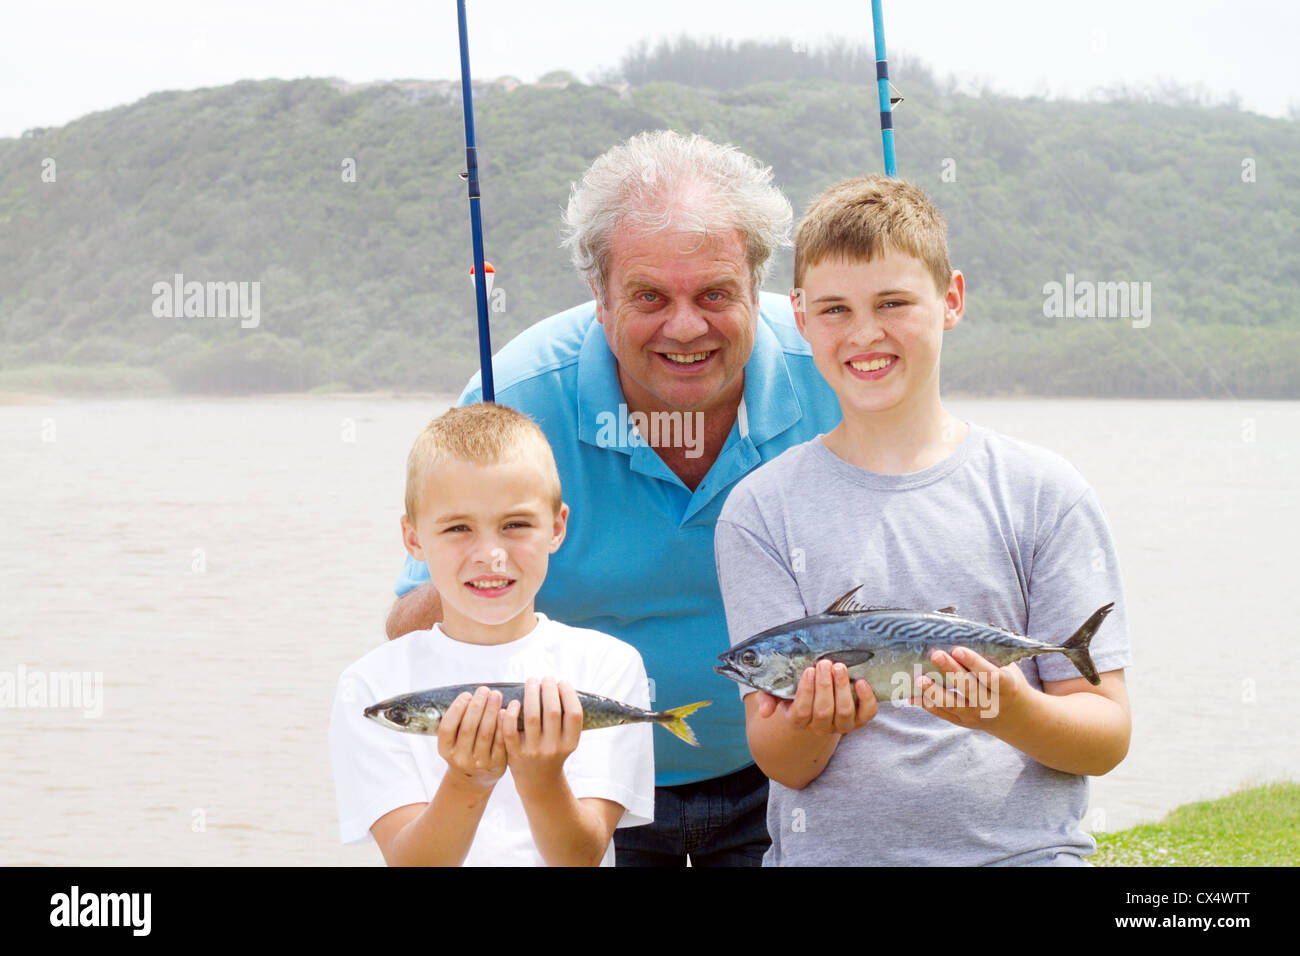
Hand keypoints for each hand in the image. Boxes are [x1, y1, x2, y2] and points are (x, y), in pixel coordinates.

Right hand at [436, 686, 506, 792]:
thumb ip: (458, 721)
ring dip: (491, 711)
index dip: (456, 709)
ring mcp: (479, 763)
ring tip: (496, 695)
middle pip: (468, 727)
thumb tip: (472, 694)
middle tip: (484, 690)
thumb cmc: (464, 749)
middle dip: (477, 705)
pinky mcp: (497, 764)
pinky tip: (505, 711)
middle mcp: (460, 758)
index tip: (466, 694)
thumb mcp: (453, 741)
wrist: (474, 779)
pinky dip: (502, 724)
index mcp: (446, 750)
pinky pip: (500, 741)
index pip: (447, 727)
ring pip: (486, 732)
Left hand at [501, 677, 582, 792]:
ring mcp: (533, 751)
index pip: (574, 714)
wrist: (538, 781)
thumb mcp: (566, 740)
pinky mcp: (515, 753)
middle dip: (549, 689)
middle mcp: (553, 748)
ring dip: (531, 694)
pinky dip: (511, 713)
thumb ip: (565, 718)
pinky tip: (514, 702)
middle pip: (553, 711)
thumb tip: (558, 684)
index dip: (569, 694)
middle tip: (546, 678)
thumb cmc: (553, 751)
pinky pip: (510, 730)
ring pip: (532, 716)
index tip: (563, 682)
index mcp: (570, 743)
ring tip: (532, 681)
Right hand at [757, 659, 875, 734]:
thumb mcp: (778, 692)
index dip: (806, 692)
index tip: (808, 670)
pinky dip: (866, 698)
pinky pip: (866, 713)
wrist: (817, 700)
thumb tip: (764, 712)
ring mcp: (840, 725)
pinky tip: (860, 682)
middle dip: (825, 685)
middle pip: (823, 711)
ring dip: (842, 687)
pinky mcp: (859, 720)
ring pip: (844, 712)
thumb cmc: (795, 690)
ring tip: (839, 667)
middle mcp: (820, 726)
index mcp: (798, 720)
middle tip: (824, 663)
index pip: (801, 712)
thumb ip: (768, 697)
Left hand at [916, 646, 1030, 729]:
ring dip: (934, 691)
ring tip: (919, 678)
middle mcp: (991, 704)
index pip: (990, 675)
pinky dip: (927, 705)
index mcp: (1007, 687)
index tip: (958, 649)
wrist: (1016, 716)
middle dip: (951, 671)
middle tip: (935, 654)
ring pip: (953, 704)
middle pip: (968, 687)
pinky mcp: (963, 722)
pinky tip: (911, 696)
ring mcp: (976, 715)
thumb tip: (960, 630)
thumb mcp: (1007, 668)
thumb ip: (989, 655)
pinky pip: (943, 714)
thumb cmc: (1007, 681)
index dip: (974, 663)